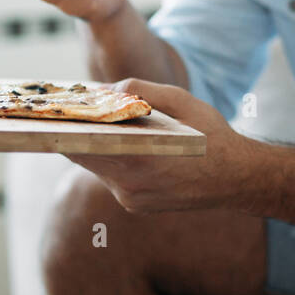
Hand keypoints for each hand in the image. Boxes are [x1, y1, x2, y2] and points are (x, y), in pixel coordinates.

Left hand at [66, 78, 254, 212]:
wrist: (238, 180)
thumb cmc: (213, 137)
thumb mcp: (181, 101)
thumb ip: (141, 91)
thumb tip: (106, 88)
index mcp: (136, 157)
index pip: (78, 143)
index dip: (64, 125)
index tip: (56, 109)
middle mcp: (127, 185)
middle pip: (82, 155)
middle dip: (81, 131)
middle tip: (81, 110)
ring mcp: (130, 199)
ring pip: (98, 166)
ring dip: (100, 145)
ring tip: (110, 125)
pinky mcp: (135, 205)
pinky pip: (114, 178)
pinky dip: (116, 159)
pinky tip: (134, 147)